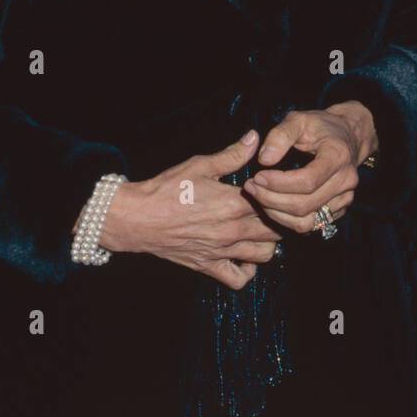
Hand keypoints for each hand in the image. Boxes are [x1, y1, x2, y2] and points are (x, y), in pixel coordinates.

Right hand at [95, 131, 281, 288]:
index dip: (279, 194)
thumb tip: (254, 138)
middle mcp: (232, 230)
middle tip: (274, 208)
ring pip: (265, 255)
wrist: (138, 217)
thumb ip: (232, 154)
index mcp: (233, 203)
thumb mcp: (200, 166)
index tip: (277, 188)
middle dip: (279, 218)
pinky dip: (248, 271)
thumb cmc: (167, 189)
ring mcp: (221, 251)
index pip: (274, 202)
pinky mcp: (208, 267)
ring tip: (261, 230)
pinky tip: (245, 256)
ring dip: (268, 243)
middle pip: (275, 230)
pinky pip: (239, 279)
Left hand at [241, 102, 376, 234]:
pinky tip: (271, 205)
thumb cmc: (320, 126)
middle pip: (305, 204)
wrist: (347, 137)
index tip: (257, 176)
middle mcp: (345, 182)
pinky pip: (310, 225)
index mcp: (337, 157)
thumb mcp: (299, 119)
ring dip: (276, 214)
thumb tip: (264, 159)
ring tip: (258, 197)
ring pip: (306, 221)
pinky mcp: (337, 211)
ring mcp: (344, 199)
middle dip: (271, 199)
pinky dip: (287, 220)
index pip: (307, 181)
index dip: (279, 183)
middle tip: (250, 187)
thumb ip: (281, 135)